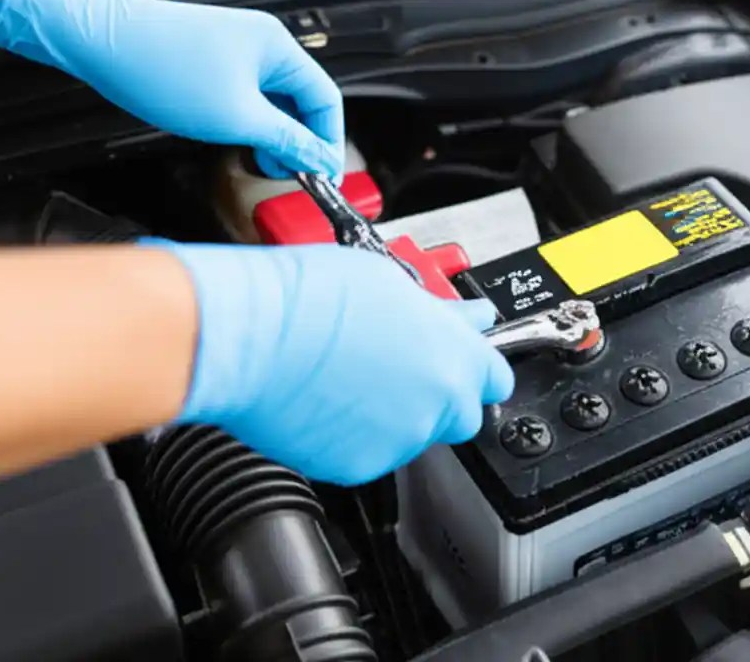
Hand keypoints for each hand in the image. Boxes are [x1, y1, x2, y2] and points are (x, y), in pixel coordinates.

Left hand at [0, 0, 341, 178]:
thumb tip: (316, 158)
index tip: (322, 174)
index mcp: (278, 48)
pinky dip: (250, 123)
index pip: (326, 100)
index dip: (328, 141)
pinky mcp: (213, 62)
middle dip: (299, 141)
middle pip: (302, 102)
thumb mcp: (237, 118)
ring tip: (260, 160)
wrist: (100, 42)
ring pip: (274, 103)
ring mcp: (236, 51)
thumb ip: (286, 141)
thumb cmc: (161, 66)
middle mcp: (262, 44)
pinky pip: (248, 97)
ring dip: (273, 135)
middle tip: (287, 173)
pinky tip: (237, 140)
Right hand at [142, 239, 514, 485]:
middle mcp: (436, 404)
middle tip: (399, 371)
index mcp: (453, 355)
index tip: (463, 364)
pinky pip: (368, 454)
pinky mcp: (358, 466)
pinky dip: (353, 437)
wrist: (253, 335)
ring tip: (348, 379)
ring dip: (392, 416)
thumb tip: (464, 319)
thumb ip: (437, 314)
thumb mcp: (389, 283)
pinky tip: (327, 402)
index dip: (477, 370)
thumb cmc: (310, 298)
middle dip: (438, 398)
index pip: (496, 378)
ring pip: (410, 436)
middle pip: (460, 415)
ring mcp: (399, 440)